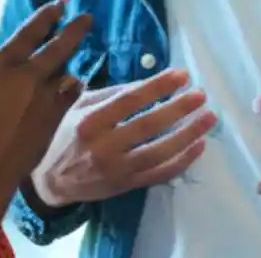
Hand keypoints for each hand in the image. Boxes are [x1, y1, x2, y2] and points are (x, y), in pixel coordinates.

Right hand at [0, 0, 90, 255]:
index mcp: (0, 65)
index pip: (31, 31)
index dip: (50, 14)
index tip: (63, 2)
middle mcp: (26, 75)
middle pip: (59, 45)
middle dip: (75, 28)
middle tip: (87, 17)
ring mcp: (44, 96)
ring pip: (66, 68)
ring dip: (69, 62)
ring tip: (76, 54)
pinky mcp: (56, 116)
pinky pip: (71, 92)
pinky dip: (73, 85)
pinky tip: (74, 84)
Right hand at [29, 68, 217, 207]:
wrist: (51, 181)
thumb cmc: (67, 135)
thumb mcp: (79, 107)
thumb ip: (111, 94)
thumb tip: (148, 82)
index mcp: (90, 121)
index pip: (129, 100)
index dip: (158, 86)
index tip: (182, 75)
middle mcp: (103, 146)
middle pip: (148, 125)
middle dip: (179, 108)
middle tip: (201, 94)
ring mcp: (117, 169)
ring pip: (160, 151)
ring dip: (188, 134)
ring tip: (208, 118)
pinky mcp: (127, 185)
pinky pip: (160, 173)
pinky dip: (182, 160)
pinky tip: (199, 146)